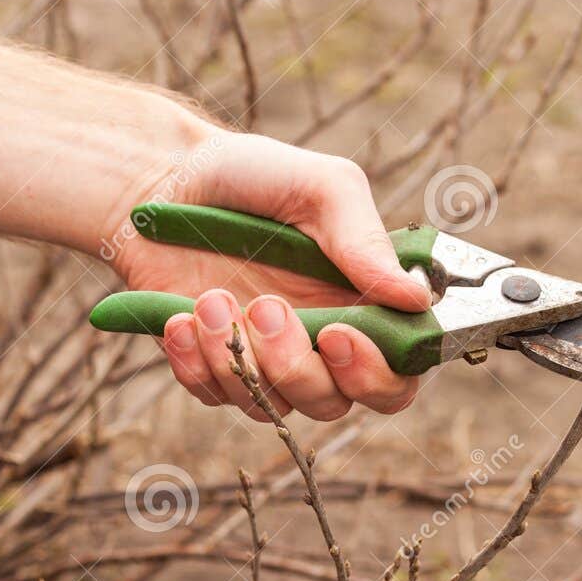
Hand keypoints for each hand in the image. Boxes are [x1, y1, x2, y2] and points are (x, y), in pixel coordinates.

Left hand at [107, 130, 430, 422]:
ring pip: (271, 405)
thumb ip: (366, 242)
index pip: (395, 372)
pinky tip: (180, 316)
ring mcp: (264, 360)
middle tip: (264, 306)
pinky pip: (213, 395)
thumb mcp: (322, 189)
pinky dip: (195, 363)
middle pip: (333, 402)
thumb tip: (417, 298)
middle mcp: (318, 343)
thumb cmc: (254, 176)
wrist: (164, 175)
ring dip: (238, 359)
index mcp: (362, 305)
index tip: (336, 334)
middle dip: (296, 367)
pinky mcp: (211, 366)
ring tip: (209, 298)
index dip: (376, 372)